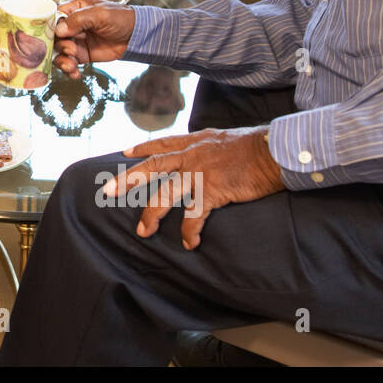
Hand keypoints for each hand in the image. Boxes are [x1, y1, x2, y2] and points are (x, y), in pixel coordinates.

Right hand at [52, 0, 135, 77]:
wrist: (137, 36)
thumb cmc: (121, 18)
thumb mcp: (100, 14)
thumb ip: (79, 20)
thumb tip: (59, 30)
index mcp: (75, 8)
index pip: (55, 16)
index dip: (51, 27)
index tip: (54, 36)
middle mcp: (73, 24)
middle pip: (55, 36)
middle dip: (60, 46)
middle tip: (71, 50)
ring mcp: (77, 40)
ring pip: (59, 51)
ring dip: (63, 60)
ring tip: (72, 65)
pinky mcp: (82, 54)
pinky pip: (69, 62)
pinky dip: (69, 69)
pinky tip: (75, 73)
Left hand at [102, 126, 284, 249]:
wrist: (274, 150)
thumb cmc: (259, 145)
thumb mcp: (227, 139)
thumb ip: (213, 147)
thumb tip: (212, 153)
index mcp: (196, 141)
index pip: (162, 143)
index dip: (142, 148)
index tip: (125, 152)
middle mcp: (192, 155)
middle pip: (151, 167)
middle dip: (127, 180)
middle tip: (107, 192)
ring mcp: (199, 172)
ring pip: (164, 195)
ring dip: (152, 215)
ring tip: (143, 232)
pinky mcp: (212, 190)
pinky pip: (194, 215)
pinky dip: (189, 231)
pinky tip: (189, 243)